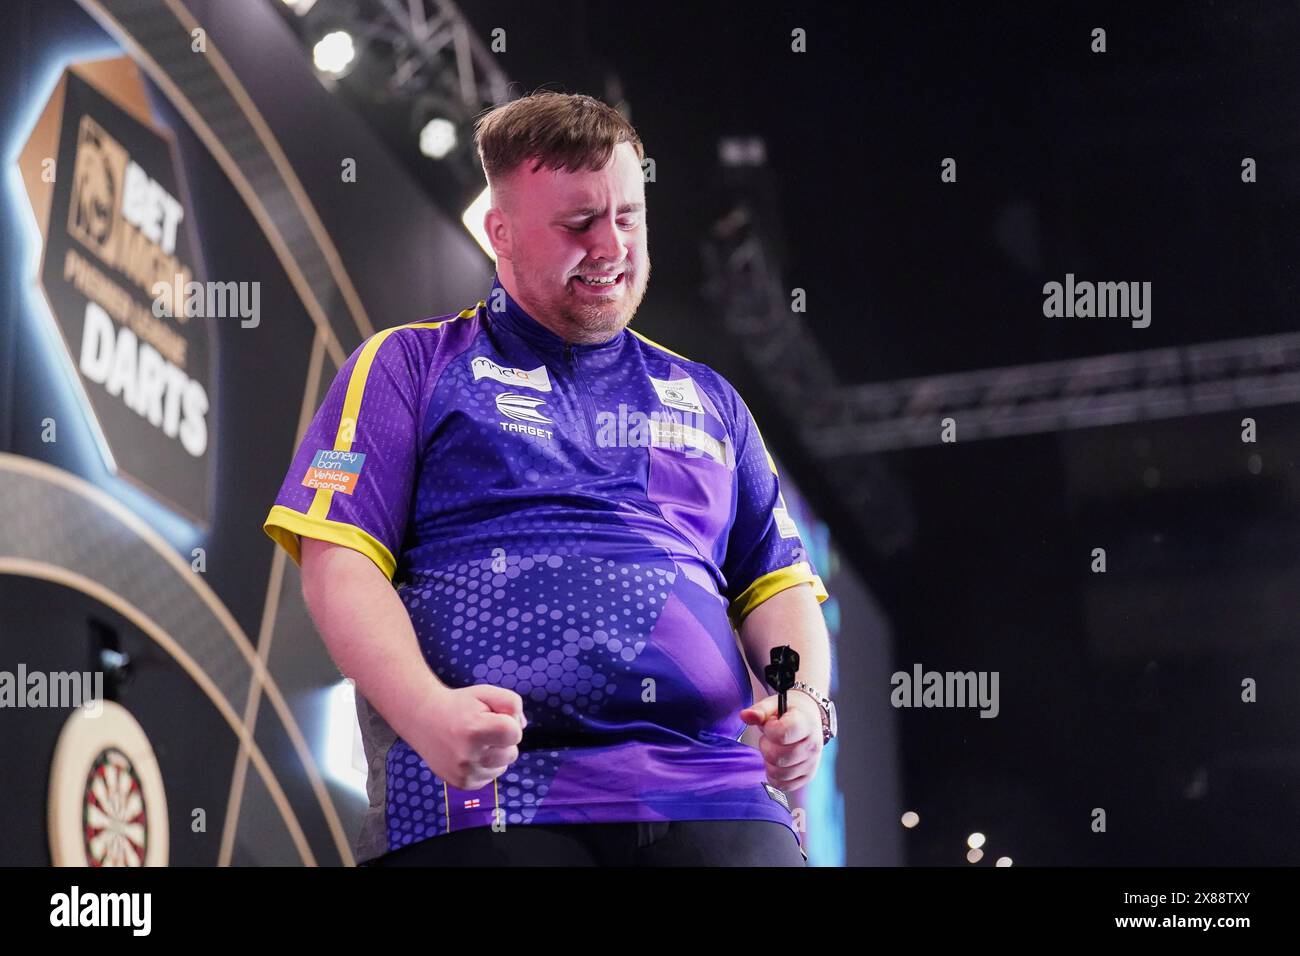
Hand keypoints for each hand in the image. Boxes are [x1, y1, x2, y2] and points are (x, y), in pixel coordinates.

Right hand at [407, 683, 525, 790]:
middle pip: (512, 753)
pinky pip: (489, 778)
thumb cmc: (459, 705)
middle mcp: (468, 756)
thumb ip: (511, 702)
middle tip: (482, 728)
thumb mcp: (486, 692)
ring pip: (503, 767)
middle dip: (503, 740)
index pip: (515, 733)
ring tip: (475, 741)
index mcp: (475, 730)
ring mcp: (464, 773)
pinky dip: (485, 766)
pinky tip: (469, 753)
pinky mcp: (461, 784)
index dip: (509, 722)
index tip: (493, 716)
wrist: (423, 719)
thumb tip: (521, 726)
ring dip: (495, 754)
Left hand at [739, 691, 823, 792]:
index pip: (782, 734)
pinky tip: (776, 762)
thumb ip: (759, 711)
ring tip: (774, 748)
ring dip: (768, 762)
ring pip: (779, 774)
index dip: (770, 729)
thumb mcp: (775, 705)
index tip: (771, 724)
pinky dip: (774, 776)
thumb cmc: (788, 712)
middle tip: (770, 737)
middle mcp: (813, 746)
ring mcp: (812, 763)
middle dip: (766, 746)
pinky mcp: (807, 776)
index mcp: (806, 724)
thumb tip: (744, 716)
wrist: (809, 719)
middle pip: (778, 757)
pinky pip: (783, 785)